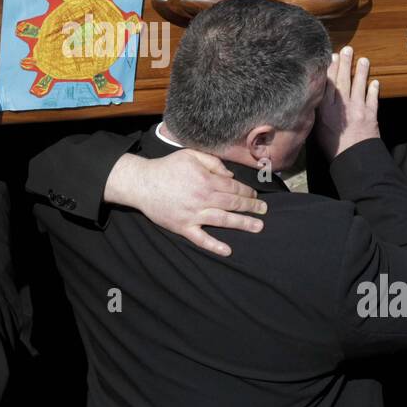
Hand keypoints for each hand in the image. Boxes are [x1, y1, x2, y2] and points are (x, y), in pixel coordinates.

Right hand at [105, 149, 265, 256]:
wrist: (142, 183)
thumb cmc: (167, 167)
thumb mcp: (190, 155)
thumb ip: (213, 162)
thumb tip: (230, 176)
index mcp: (206, 180)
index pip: (233, 187)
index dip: (247, 191)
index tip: (255, 195)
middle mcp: (203, 198)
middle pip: (233, 203)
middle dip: (251, 207)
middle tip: (264, 210)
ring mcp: (194, 215)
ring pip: (223, 220)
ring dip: (243, 224)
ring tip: (258, 227)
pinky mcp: (183, 227)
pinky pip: (201, 239)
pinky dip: (214, 246)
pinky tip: (227, 251)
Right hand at [315, 45, 379, 158]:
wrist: (353, 159)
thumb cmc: (332, 149)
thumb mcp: (316, 131)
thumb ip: (316, 115)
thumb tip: (312, 103)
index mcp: (326, 110)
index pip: (328, 84)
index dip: (330, 69)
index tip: (331, 56)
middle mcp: (342, 106)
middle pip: (343, 80)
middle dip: (345, 64)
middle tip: (347, 49)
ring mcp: (357, 109)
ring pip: (359, 86)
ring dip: (361, 72)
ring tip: (363, 59)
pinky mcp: (370, 116)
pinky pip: (373, 99)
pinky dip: (374, 90)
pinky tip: (375, 82)